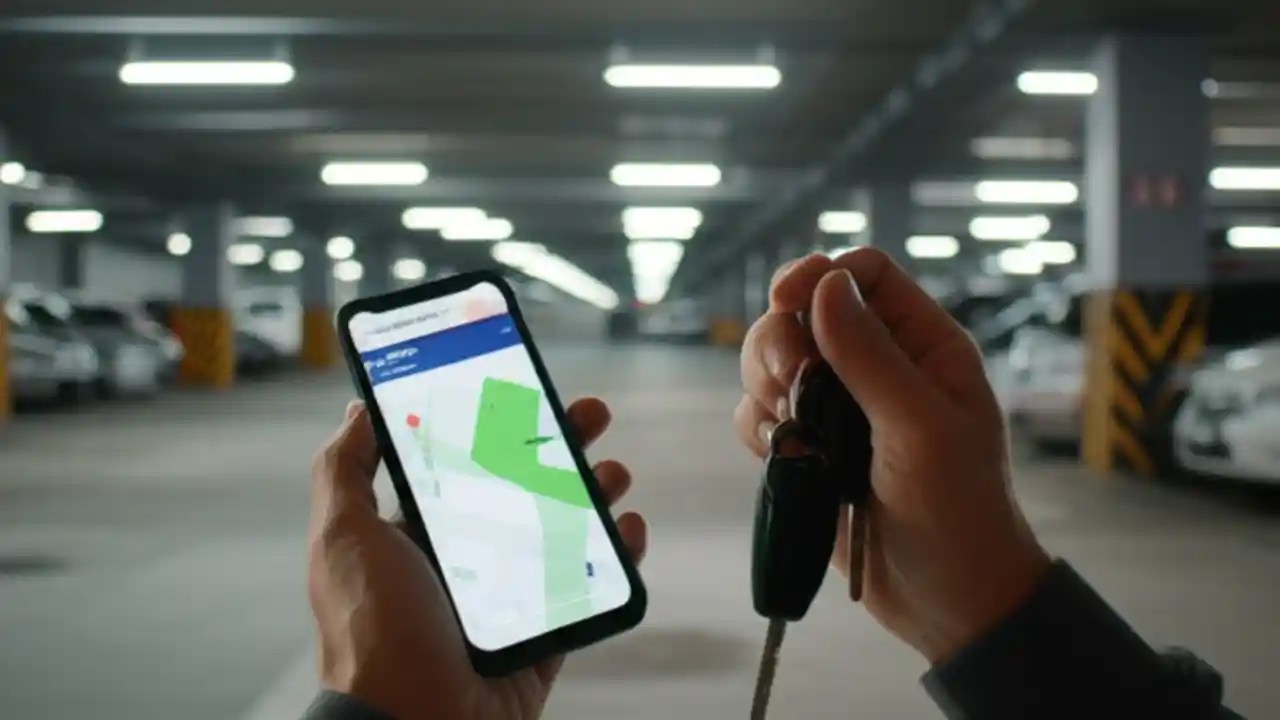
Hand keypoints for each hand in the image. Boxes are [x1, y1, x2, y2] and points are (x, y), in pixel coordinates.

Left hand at [308, 398, 646, 719]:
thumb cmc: (373, 630)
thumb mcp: (343, 537)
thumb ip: (344, 471)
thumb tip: (358, 409)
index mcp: (414, 531)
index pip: (461, 461)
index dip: (492, 422)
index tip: (522, 388)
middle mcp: (462, 557)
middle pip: (521, 484)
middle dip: (557, 445)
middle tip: (589, 415)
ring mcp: (507, 593)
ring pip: (562, 527)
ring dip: (593, 492)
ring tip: (614, 473)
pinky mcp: (544, 629)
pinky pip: (587, 584)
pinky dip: (615, 553)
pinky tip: (628, 528)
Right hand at [735, 249, 1050, 663]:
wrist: (948, 601)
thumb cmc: (958, 511)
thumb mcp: (920, 428)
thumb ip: (870, 356)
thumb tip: (823, 284)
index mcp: (924, 346)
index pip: (865, 275)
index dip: (820, 275)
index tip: (784, 301)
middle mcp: (879, 367)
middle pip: (804, 312)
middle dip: (780, 339)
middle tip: (788, 382)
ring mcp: (841, 409)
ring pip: (774, 362)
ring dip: (765, 384)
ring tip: (789, 426)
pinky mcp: (811, 449)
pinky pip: (762, 414)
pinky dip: (759, 427)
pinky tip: (783, 456)